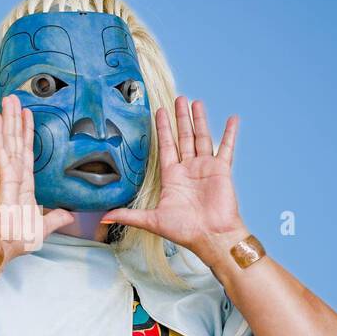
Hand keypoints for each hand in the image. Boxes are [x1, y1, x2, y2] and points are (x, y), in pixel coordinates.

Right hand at [0, 95, 73, 261]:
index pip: (26, 153)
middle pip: (15, 142)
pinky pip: (1, 152)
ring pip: (8, 142)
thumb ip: (55, 218)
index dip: (25, 133)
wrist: (1, 249)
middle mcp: (14, 177)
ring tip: (6, 101)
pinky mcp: (2, 179)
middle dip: (14, 120)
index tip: (26, 116)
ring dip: (7, 120)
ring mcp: (7, 176)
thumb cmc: (15, 240)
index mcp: (24, 185)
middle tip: (13, 99)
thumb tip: (70, 213)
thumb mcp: (42, 228)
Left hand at [101, 96, 246, 266]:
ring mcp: (205, 168)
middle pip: (183, 137)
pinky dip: (229, 134)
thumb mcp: (152, 221)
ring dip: (199, 120)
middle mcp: (188, 169)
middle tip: (179, 98)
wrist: (211, 237)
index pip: (165, 146)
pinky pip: (226, 148)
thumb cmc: (184, 231)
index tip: (159, 111)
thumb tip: (104, 217)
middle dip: (180, 118)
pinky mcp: (221, 171)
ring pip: (202, 138)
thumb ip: (129, 215)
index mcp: (172, 177)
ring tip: (196, 102)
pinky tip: (232, 119)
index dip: (162, 129)